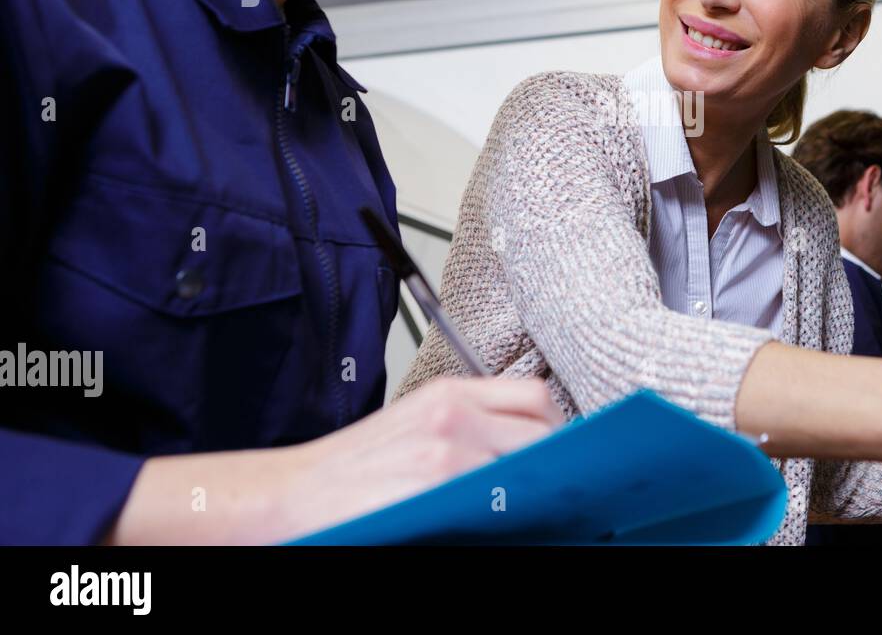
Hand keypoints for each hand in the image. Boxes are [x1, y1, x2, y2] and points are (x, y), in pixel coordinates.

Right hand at [280, 377, 563, 539]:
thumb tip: (527, 442)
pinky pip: (492, 503)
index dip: (554, 427)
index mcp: (449, 392)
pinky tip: (487, 520)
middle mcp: (452, 415)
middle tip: (544, 485)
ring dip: (528, 490)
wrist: (293, 493)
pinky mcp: (434, 490)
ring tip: (517, 507)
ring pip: (523, 470)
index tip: (557, 450)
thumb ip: (470, 421)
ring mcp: (445, 453)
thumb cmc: (354, 466)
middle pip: (541, 432)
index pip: (534, 396)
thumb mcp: (417, 421)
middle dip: (550, 461)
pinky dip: (498, 513)